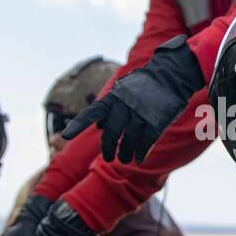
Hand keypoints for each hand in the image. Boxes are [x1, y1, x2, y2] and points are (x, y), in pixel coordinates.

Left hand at [62, 36, 203, 163]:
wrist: (170, 75)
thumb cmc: (144, 87)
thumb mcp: (123, 91)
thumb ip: (109, 108)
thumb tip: (98, 125)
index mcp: (115, 97)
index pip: (93, 112)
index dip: (78, 124)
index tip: (65, 135)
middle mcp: (125, 105)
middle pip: (111, 133)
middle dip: (108, 148)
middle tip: (108, 157)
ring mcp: (141, 113)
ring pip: (128, 140)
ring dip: (125, 153)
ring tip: (124, 159)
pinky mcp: (157, 120)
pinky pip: (146, 141)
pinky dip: (141, 152)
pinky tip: (138, 158)